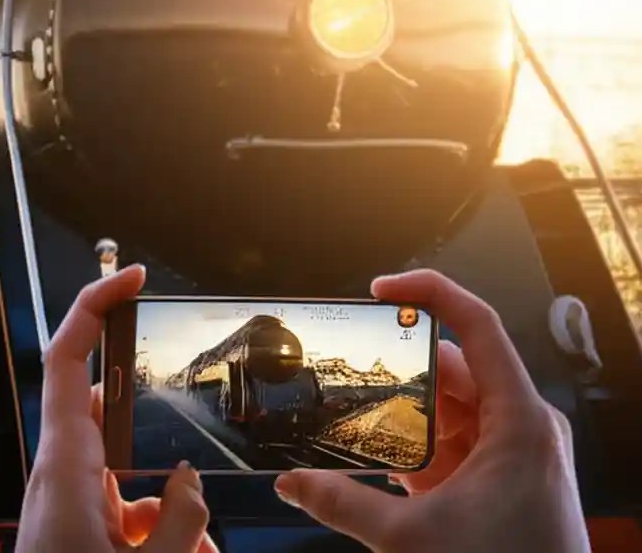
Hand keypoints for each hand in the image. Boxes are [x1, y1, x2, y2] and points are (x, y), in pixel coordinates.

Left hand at [16, 265, 217, 551]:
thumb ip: (180, 522)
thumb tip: (190, 487)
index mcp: (64, 466)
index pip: (65, 360)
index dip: (93, 308)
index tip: (130, 277)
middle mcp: (65, 478)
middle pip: (117, 422)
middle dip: (166, 435)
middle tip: (193, 432)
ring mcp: (75, 509)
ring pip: (139, 483)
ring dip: (177, 516)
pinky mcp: (86, 537)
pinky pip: (136, 521)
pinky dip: (167, 538)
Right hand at [273, 269, 590, 552]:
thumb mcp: (411, 539)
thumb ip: (343, 503)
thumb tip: (294, 482)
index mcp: (521, 422)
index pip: (478, 326)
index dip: (430, 293)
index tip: (383, 288)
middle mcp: (523, 430)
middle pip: (454, 368)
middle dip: (400, 368)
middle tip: (351, 364)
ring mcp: (513, 457)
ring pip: (450, 408)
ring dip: (403, 411)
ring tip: (357, 413)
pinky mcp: (500, 484)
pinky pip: (453, 444)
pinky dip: (415, 444)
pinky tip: (379, 456)